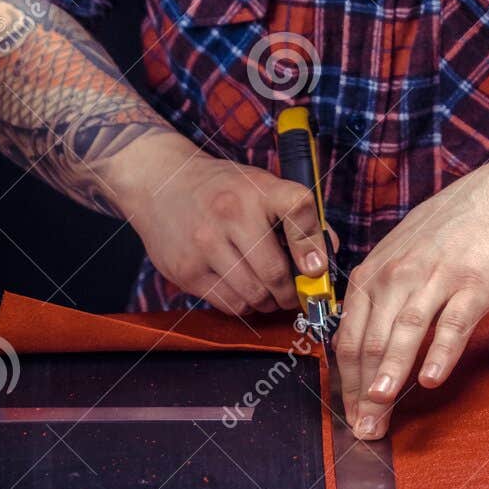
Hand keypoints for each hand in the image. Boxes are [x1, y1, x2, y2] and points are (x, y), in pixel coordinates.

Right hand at [119, 131, 328, 316]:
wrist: (161, 183)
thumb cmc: (223, 189)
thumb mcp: (262, 186)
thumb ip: (298, 217)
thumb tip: (327, 257)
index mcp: (259, 189)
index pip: (299, 211)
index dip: (314, 245)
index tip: (317, 269)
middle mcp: (231, 214)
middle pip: (275, 272)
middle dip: (292, 293)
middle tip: (296, 295)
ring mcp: (205, 244)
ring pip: (253, 295)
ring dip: (269, 303)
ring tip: (270, 295)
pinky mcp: (187, 270)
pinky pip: (229, 303)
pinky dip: (245, 305)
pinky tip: (245, 292)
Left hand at [334, 148, 488, 438]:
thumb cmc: (444, 235)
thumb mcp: (396, 256)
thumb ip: (376, 298)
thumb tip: (359, 351)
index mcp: (372, 275)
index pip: (348, 338)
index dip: (346, 382)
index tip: (350, 415)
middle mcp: (397, 277)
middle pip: (371, 343)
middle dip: (364, 392)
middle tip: (365, 430)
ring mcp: (434, 281)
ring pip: (404, 335)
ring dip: (390, 376)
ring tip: (380, 409)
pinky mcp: (471, 287)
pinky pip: (451, 325)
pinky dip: (440, 354)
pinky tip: (431, 381)